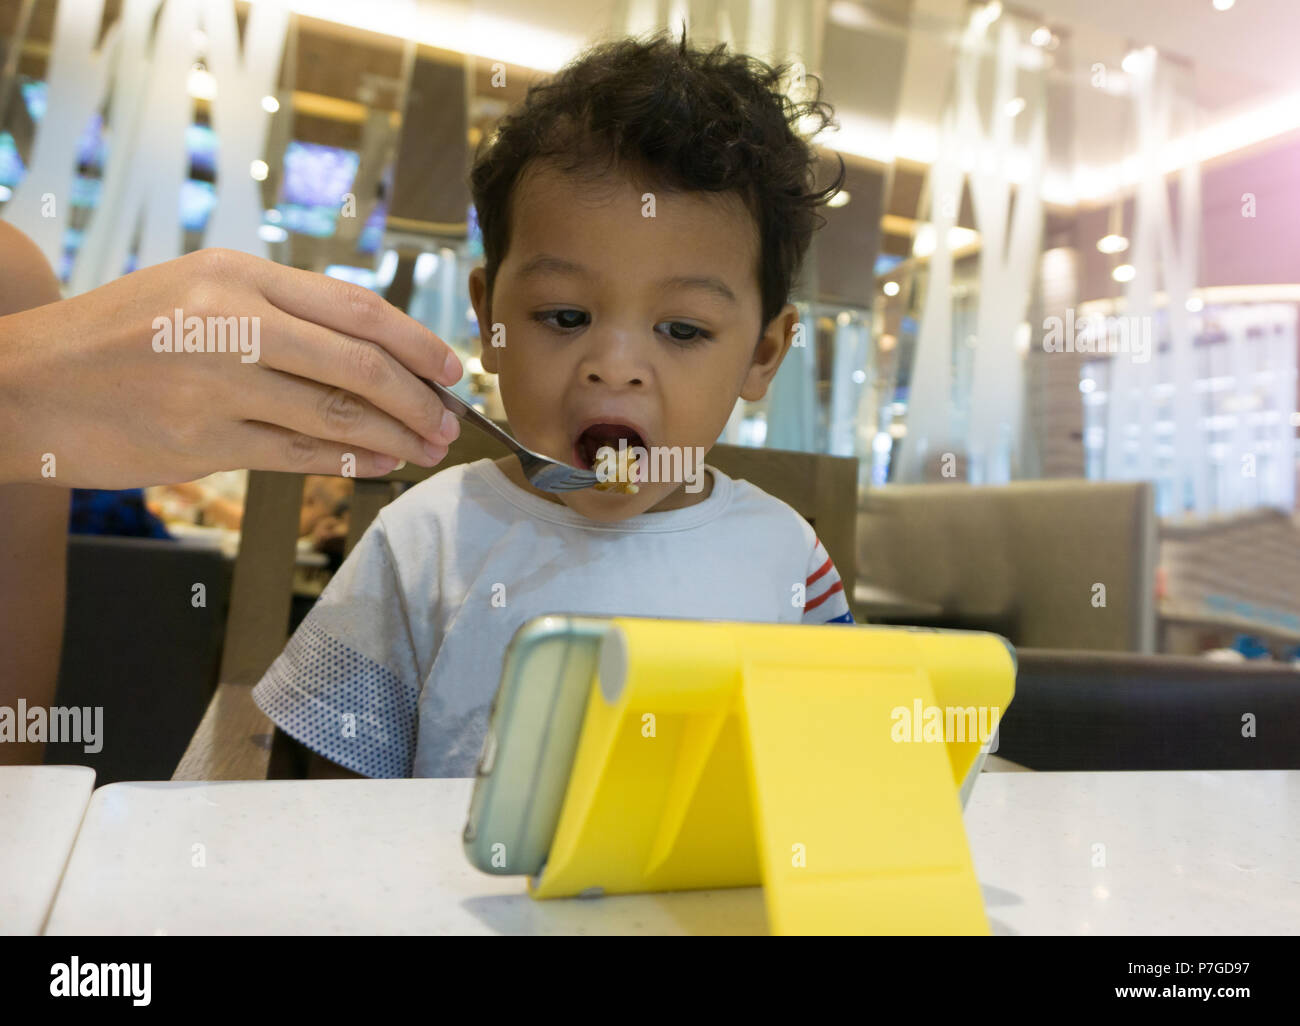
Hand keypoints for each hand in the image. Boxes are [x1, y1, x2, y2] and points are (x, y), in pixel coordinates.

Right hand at [0, 245, 462, 486]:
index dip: (414, 341)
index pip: (352, 307)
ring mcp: (216, 383)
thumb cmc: (117, 339)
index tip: (449, 367)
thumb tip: (367, 349)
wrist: (24, 385)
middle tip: (450, 420)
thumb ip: (274, 312)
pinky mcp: (202, 440)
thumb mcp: (192, 292)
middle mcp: (230, 322)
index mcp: (234, 274)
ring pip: (335, 412)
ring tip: (427, 446)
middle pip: (358, 361)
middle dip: (417, 396)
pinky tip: (381, 463)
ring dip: (394, 434)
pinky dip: (349, 460)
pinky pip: (298, 452)